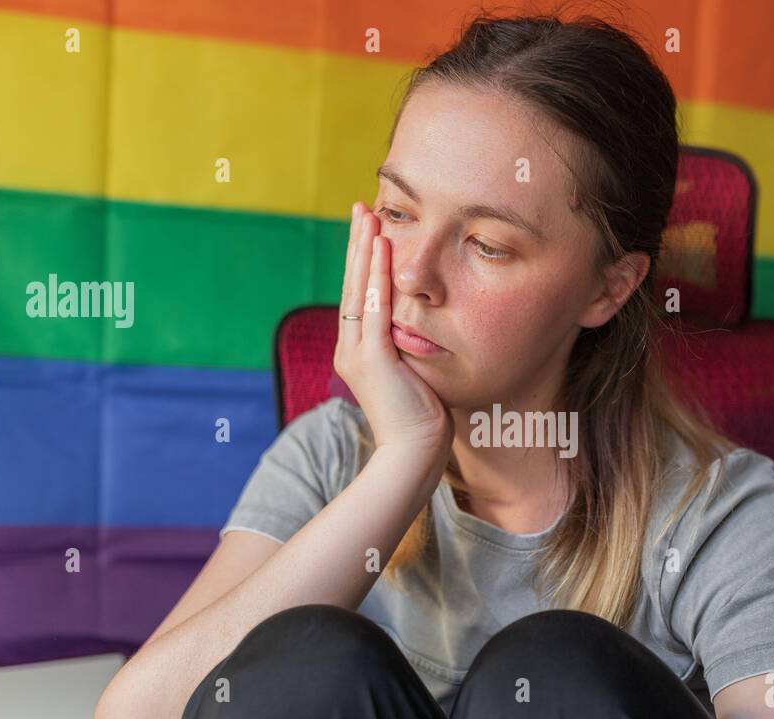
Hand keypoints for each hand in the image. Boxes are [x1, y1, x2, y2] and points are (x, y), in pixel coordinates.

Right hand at [334, 201, 453, 464]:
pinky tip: (382, 247)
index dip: (364, 263)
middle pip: (352, 285)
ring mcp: (357, 353)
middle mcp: (349, 349)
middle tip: (361, 208)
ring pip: (359, 289)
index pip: (360, 297)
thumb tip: (422, 331)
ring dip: (364, 249)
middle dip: (358, 245)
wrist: (414, 455)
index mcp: (358, 353)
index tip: (371, 232)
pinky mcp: (372, 358)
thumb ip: (410, 351)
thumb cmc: (423, 422)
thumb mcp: (415, 376)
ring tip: (368, 215)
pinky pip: (373, 307)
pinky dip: (376, 275)